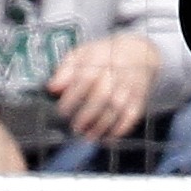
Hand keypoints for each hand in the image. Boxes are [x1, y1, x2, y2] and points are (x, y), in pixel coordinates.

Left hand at [46, 33, 160, 143]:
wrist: (138, 52)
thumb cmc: (103, 56)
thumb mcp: (82, 54)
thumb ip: (65, 70)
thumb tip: (52, 88)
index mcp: (99, 58)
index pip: (86, 77)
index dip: (73, 96)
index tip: (62, 111)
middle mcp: (117, 71)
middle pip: (102, 95)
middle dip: (87, 114)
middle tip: (75, 128)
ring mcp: (129, 85)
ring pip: (117, 108)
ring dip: (101, 125)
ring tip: (88, 137)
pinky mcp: (139, 97)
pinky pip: (132, 115)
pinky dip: (120, 129)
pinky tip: (108, 138)